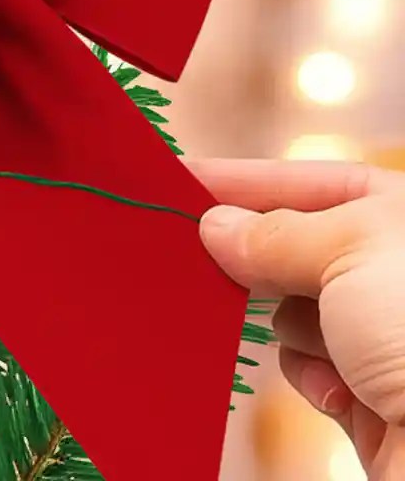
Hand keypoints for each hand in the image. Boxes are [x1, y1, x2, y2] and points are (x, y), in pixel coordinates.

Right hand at [191, 159, 404, 477]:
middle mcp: (395, 271)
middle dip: (261, 260)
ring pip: (294, 310)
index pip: (315, 182)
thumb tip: (217, 226)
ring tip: (325, 345)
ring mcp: (383, 332)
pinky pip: (307, 365)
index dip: (248, 180)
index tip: (184, 180)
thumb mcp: (348, 251)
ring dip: (295, 328)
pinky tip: (342, 389)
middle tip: (200, 253)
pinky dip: (313, 375)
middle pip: (299, 248)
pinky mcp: (367, 386)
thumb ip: (274, 234)